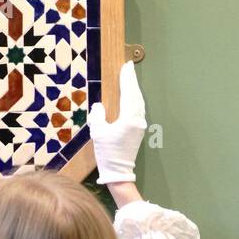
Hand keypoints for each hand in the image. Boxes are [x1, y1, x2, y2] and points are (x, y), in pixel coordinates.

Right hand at [89, 61, 146, 184]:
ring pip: (139, 102)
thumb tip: (100, 106)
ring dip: (135, 89)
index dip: (127, 79)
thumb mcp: (98, 132)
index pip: (128, 94)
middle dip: (132, 81)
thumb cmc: (107, 152)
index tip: (126, 67)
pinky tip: (132, 96)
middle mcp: (138, 120)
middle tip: (129, 67)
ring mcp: (140, 126)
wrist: (118, 172)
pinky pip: (139, 109)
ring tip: (130, 78)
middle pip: (136, 96)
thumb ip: (98, 115)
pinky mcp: (138, 130)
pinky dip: (135, 99)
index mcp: (129, 119)